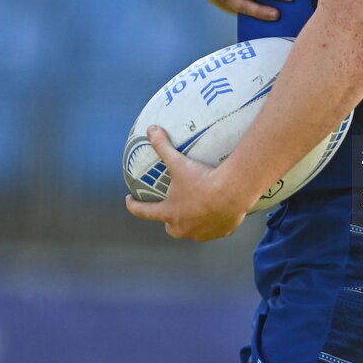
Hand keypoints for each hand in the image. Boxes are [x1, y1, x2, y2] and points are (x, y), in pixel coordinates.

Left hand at [125, 126, 247, 240]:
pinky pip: (215, 229)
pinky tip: (220, 213)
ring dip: (193, 223)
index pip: (144, 212)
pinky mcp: (221, 232)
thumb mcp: (180, 163)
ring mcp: (202, 233)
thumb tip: (151, 129)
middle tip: (174, 208)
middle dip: (170, 220)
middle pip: (171, 228)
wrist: (232, 192)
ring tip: (199, 210)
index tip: (129, 200)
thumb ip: (163, 147)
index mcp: (170, 213)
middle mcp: (183, 227)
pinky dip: (215, 223)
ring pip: (193, 231)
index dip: (134, 206)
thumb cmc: (203, 180)